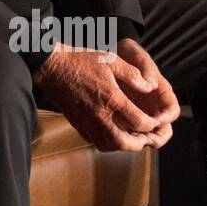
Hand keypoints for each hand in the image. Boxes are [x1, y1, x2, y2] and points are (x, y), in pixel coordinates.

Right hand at [33, 42, 160, 151]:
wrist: (51, 66)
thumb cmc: (80, 60)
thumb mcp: (111, 60)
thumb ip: (133, 75)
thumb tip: (149, 87)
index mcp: (112, 99)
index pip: (139, 123)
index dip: (152, 125)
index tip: (155, 120)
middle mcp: (100, 116)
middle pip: (126, 143)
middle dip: (141, 142)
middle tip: (146, 135)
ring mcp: (87, 122)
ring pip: (110, 145)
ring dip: (124, 145)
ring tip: (131, 136)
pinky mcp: (77, 124)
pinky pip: (95, 141)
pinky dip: (107, 142)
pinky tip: (111, 133)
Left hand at [114, 38, 179, 148]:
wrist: (107, 58)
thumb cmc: (124, 54)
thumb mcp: (135, 53)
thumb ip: (145, 67)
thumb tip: (151, 84)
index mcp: (162, 93)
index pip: (172, 111)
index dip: (166, 117)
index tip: (156, 120)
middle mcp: (154, 107)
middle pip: (162, 130)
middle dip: (155, 137)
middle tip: (143, 139)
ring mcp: (141, 114)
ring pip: (146, 136)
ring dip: (140, 141)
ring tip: (128, 140)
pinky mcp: (126, 119)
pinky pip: (129, 134)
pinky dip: (125, 137)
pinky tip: (114, 136)